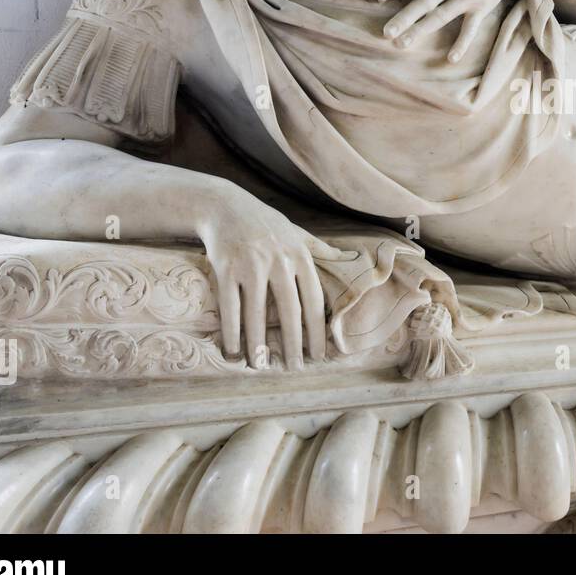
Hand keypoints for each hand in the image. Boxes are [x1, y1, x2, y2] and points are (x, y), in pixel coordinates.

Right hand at [196, 193, 348, 369]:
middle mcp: (278, 261)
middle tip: (294, 368)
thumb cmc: (265, 224)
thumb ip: (321, 249)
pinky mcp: (225, 268)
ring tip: (260, 366)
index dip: (317, 330)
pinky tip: (233, 351)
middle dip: (293, 343)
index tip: (318, 354)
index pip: (313, 300)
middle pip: (289, 310)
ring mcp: (250, 265)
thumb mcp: (298, 232)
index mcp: (299, 256)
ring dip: (258, 344)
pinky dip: (231, 332)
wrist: (225, 206)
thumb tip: (350, 256)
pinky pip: (229, 307)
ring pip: (256, 312)